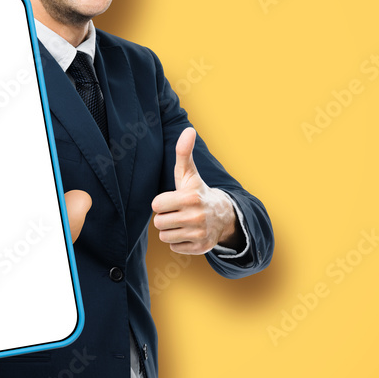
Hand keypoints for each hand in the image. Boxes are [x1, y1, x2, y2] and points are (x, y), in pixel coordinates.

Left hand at [151, 128, 239, 254]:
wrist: (223, 215)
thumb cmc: (197, 191)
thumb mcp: (189, 174)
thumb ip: (183, 152)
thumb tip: (189, 129)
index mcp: (190, 197)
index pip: (156, 206)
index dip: (162, 203)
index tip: (173, 200)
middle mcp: (196, 217)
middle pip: (158, 223)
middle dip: (165, 218)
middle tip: (178, 212)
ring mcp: (199, 233)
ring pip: (165, 237)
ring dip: (171, 230)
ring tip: (183, 222)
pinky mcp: (200, 248)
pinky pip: (174, 248)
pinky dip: (179, 242)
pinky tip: (189, 232)